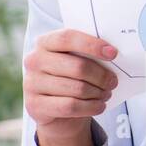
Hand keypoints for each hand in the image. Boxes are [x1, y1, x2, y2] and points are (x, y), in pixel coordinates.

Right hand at [23, 29, 118, 145]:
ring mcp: (32, 83)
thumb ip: (87, 53)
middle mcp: (34, 60)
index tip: (113, 53)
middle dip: (101, 76)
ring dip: (98, 93)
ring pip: (77, 89)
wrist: (53, 108)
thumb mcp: (75, 60)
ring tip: (106, 94)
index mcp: (45, 42)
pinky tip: (100, 106)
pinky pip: (70, 106)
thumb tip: (113, 53)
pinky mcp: (35, 105)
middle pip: (78, 67)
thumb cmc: (70, 77)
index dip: (92, 45)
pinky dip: (91, 107)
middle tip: (113, 81)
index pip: (68, 38)